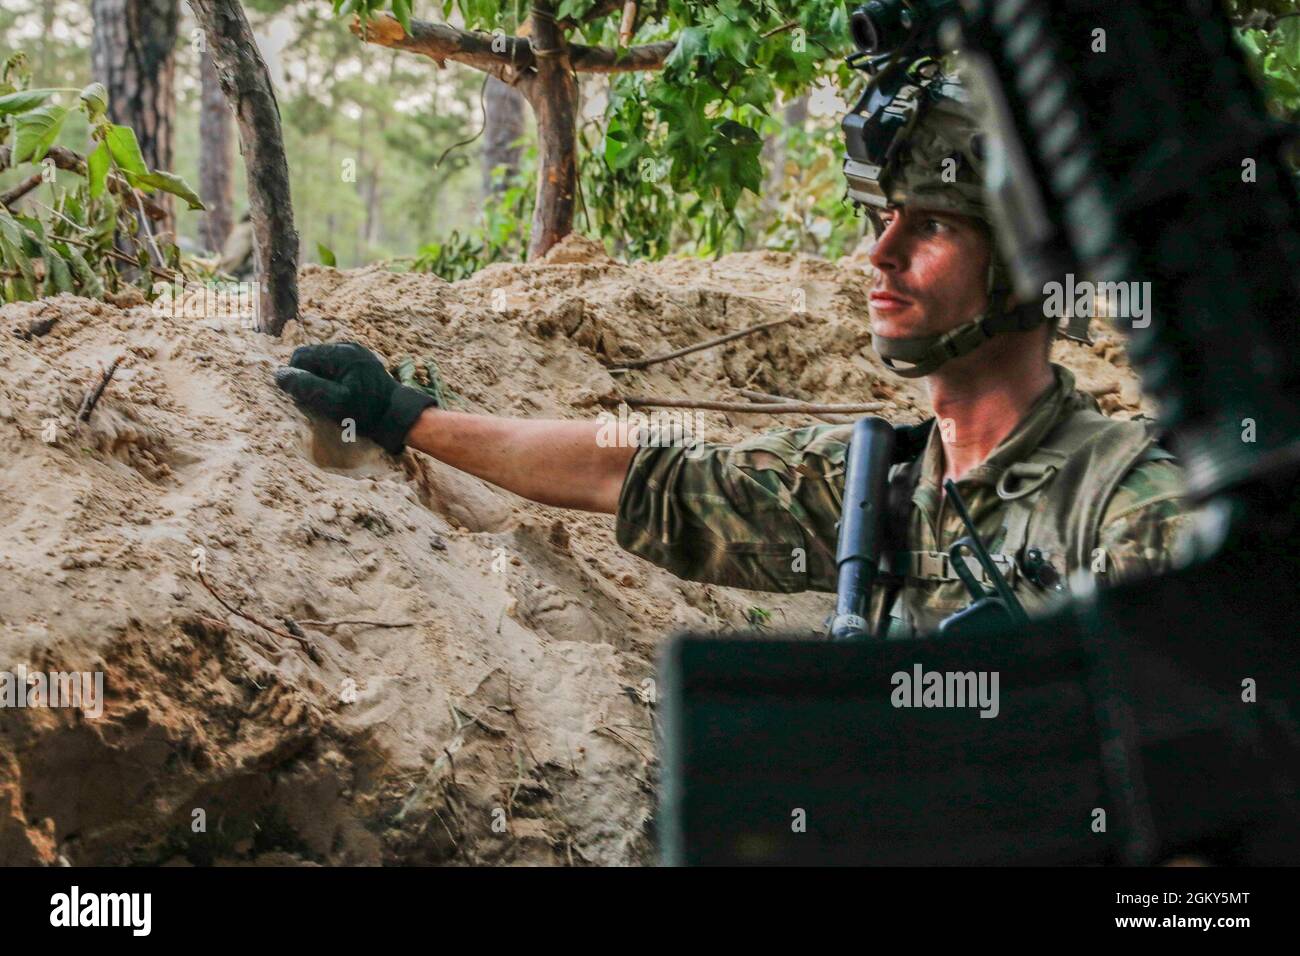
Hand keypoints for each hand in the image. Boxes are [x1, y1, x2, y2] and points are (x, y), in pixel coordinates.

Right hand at [274, 342, 437, 454]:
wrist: (398, 415)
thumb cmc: (366, 411)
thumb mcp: (334, 403)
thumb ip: (307, 387)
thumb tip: (280, 375)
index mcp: (340, 353)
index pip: (300, 357)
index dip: (297, 377)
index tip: (306, 397)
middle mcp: (348, 347)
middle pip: (311, 357)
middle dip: (308, 377)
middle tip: (318, 400)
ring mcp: (357, 353)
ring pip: (323, 362)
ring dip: (320, 378)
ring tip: (332, 399)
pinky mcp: (362, 362)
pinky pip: (337, 366)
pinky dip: (333, 378)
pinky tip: (342, 394)